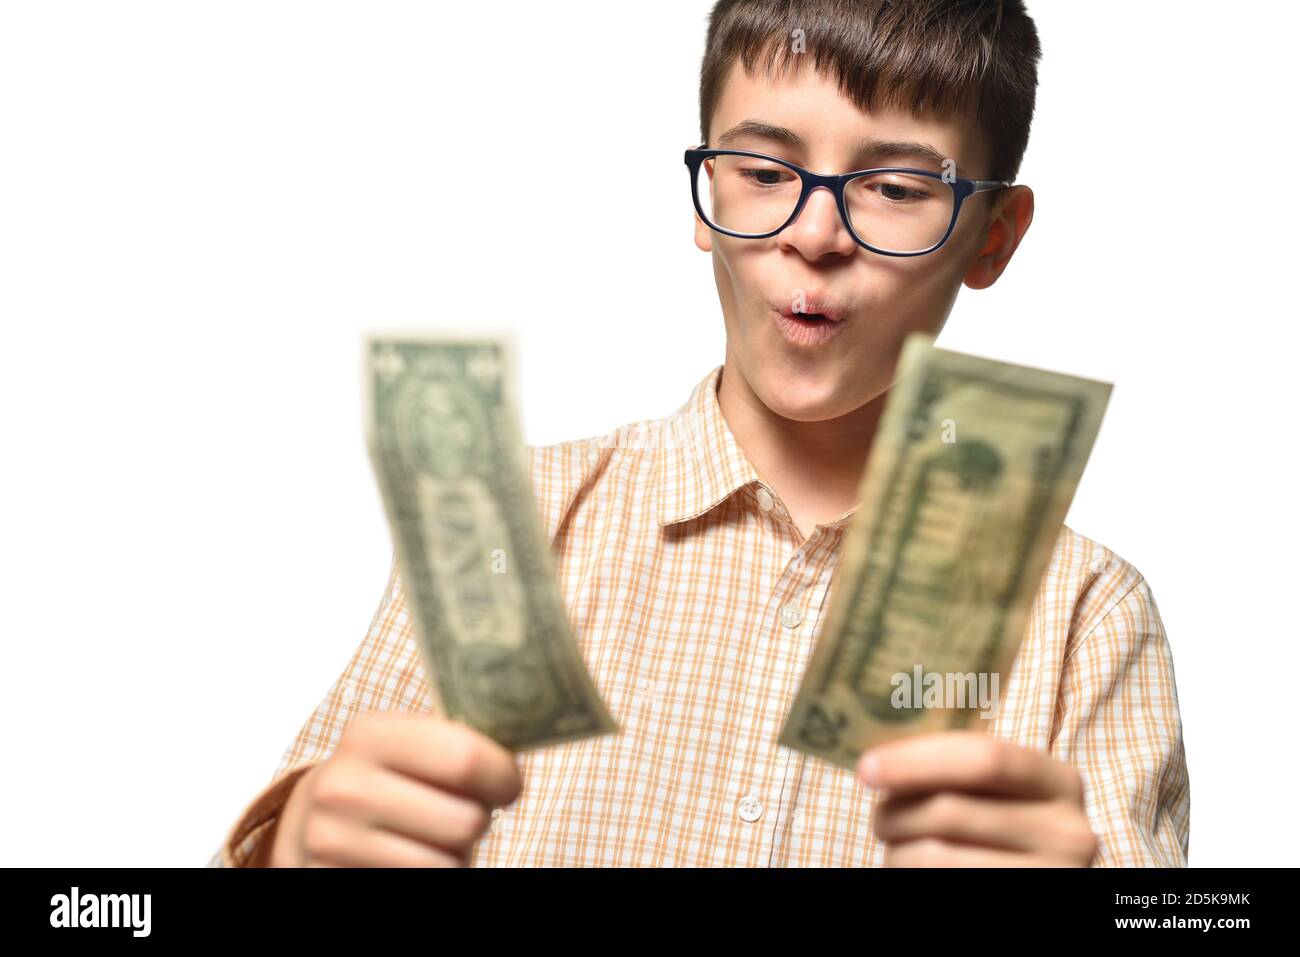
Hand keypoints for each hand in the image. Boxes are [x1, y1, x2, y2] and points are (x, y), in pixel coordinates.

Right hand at [268, 712, 522, 866]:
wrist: (310, 820)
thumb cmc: (386, 778)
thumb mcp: (407, 745)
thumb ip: (456, 741)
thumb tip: (522, 742)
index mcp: (368, 735)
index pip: (465, 757)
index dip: (503, 775)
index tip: (508, 784)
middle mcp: (344, 787)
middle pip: (466, 820)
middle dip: (478, 820)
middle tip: (463, 811)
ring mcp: (332, 840)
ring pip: (449, 863)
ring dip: (455, 855)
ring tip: (431, 836)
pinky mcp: (333, 879)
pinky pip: (423, 885)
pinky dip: (433, 875)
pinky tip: (408, 857)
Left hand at [857, 730, 1098, 866]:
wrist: (1036, 878)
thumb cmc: (1003, 830)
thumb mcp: (1000, 794)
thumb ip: (957, 771)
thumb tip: (879, 766)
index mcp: (1061, 782)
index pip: (984, 758)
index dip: (918, 759)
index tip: (867, 768)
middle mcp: (1070, 832)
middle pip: (951, 810)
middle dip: (896, 813)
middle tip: (879, 821)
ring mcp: (1055, 876)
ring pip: (939, 857)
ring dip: (898, 854)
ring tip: (896, 852)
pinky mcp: (1028, 914)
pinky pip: (946, 886)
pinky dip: (911, 876)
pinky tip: (912, 871)